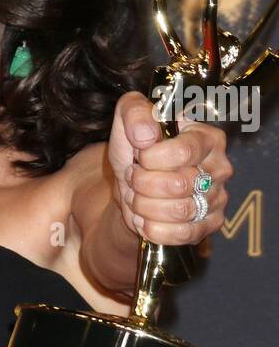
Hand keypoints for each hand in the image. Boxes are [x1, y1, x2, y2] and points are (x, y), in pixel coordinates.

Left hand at [107, 90, 231, 247]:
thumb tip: (146, 135)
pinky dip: (153, 228)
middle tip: (135, 179)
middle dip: (144, 184)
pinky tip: (144, 218)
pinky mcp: (210, 224)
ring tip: (138, 197)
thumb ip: (135, 113)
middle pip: (179, 185)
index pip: (183, 152)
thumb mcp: (127, 124)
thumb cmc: (136, 152)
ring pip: (179, 211)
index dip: (151, 159)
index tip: (140, 157)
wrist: (132, 189)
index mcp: (207, 136)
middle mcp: (219, 167)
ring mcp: (218, 197)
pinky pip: (182, 234)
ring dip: (145, 206)